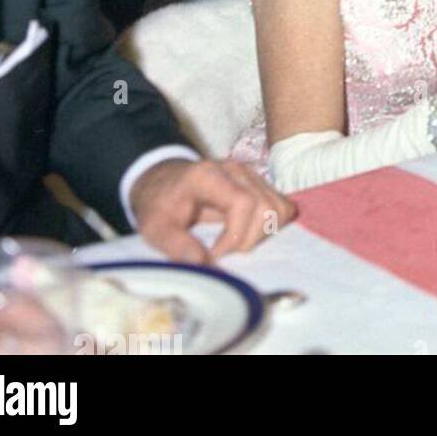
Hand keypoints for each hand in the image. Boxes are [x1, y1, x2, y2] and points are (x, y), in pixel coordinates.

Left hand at [130, 158, 295, 264]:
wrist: (163, 183)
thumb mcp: (154, 228)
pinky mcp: (260, 184)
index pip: (244, 202)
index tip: (213, 256)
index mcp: (210, 175)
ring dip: (262, 235)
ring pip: (280, 207)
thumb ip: (176, 245)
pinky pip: (282, 206)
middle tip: (222, 252)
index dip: (235, 236)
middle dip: (248, 240)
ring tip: (234, 244)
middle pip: (266, 207)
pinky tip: (247, 235)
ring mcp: (252, 175)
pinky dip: (271, 226)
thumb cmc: (159, 205)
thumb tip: (204, 265)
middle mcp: (237, 170)